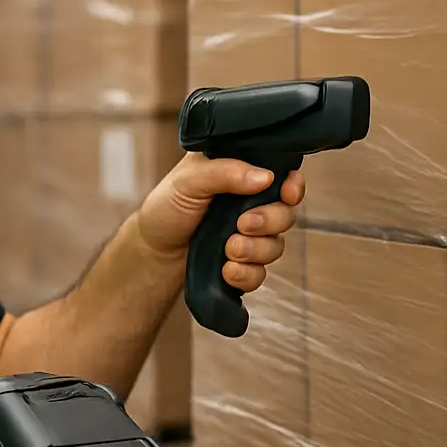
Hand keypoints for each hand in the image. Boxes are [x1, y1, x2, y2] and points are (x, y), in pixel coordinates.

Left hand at [135, 152, 304, 293]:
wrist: (153, 249)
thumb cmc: (167, 206)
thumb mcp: (189, 180)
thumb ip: (225, 172)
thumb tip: (265, 177)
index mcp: (242, 174)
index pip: (283, 175)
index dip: (294, 185)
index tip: (287, 193)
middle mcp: (251, 204)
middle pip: (286, 213)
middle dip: (269, 221)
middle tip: (242, 224)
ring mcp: (250, 236)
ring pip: (276, 246)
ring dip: (256, 251)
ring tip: (229, 250)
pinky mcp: (244, 263)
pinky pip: (261, 273)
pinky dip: (247, 274)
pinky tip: (227, 270)